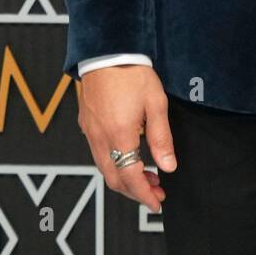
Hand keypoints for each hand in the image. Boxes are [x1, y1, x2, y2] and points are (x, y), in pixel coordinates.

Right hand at [77, 66, 175, 211]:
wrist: (106, 51)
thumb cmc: (132, 73)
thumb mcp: (156, 104)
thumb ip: (162, 138)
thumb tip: (168, 167)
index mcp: (119, 136)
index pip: (131, 178)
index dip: (145, 195)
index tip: (157, 203)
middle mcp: (100, 139)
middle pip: (114, 179)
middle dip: (135, 191)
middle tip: (156, 192)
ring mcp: (90, 132)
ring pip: (104, 169)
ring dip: (125, 178)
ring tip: (148, 176)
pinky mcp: (86, 124)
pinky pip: (98, 154)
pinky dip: (114, 165)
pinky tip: (129, 157)